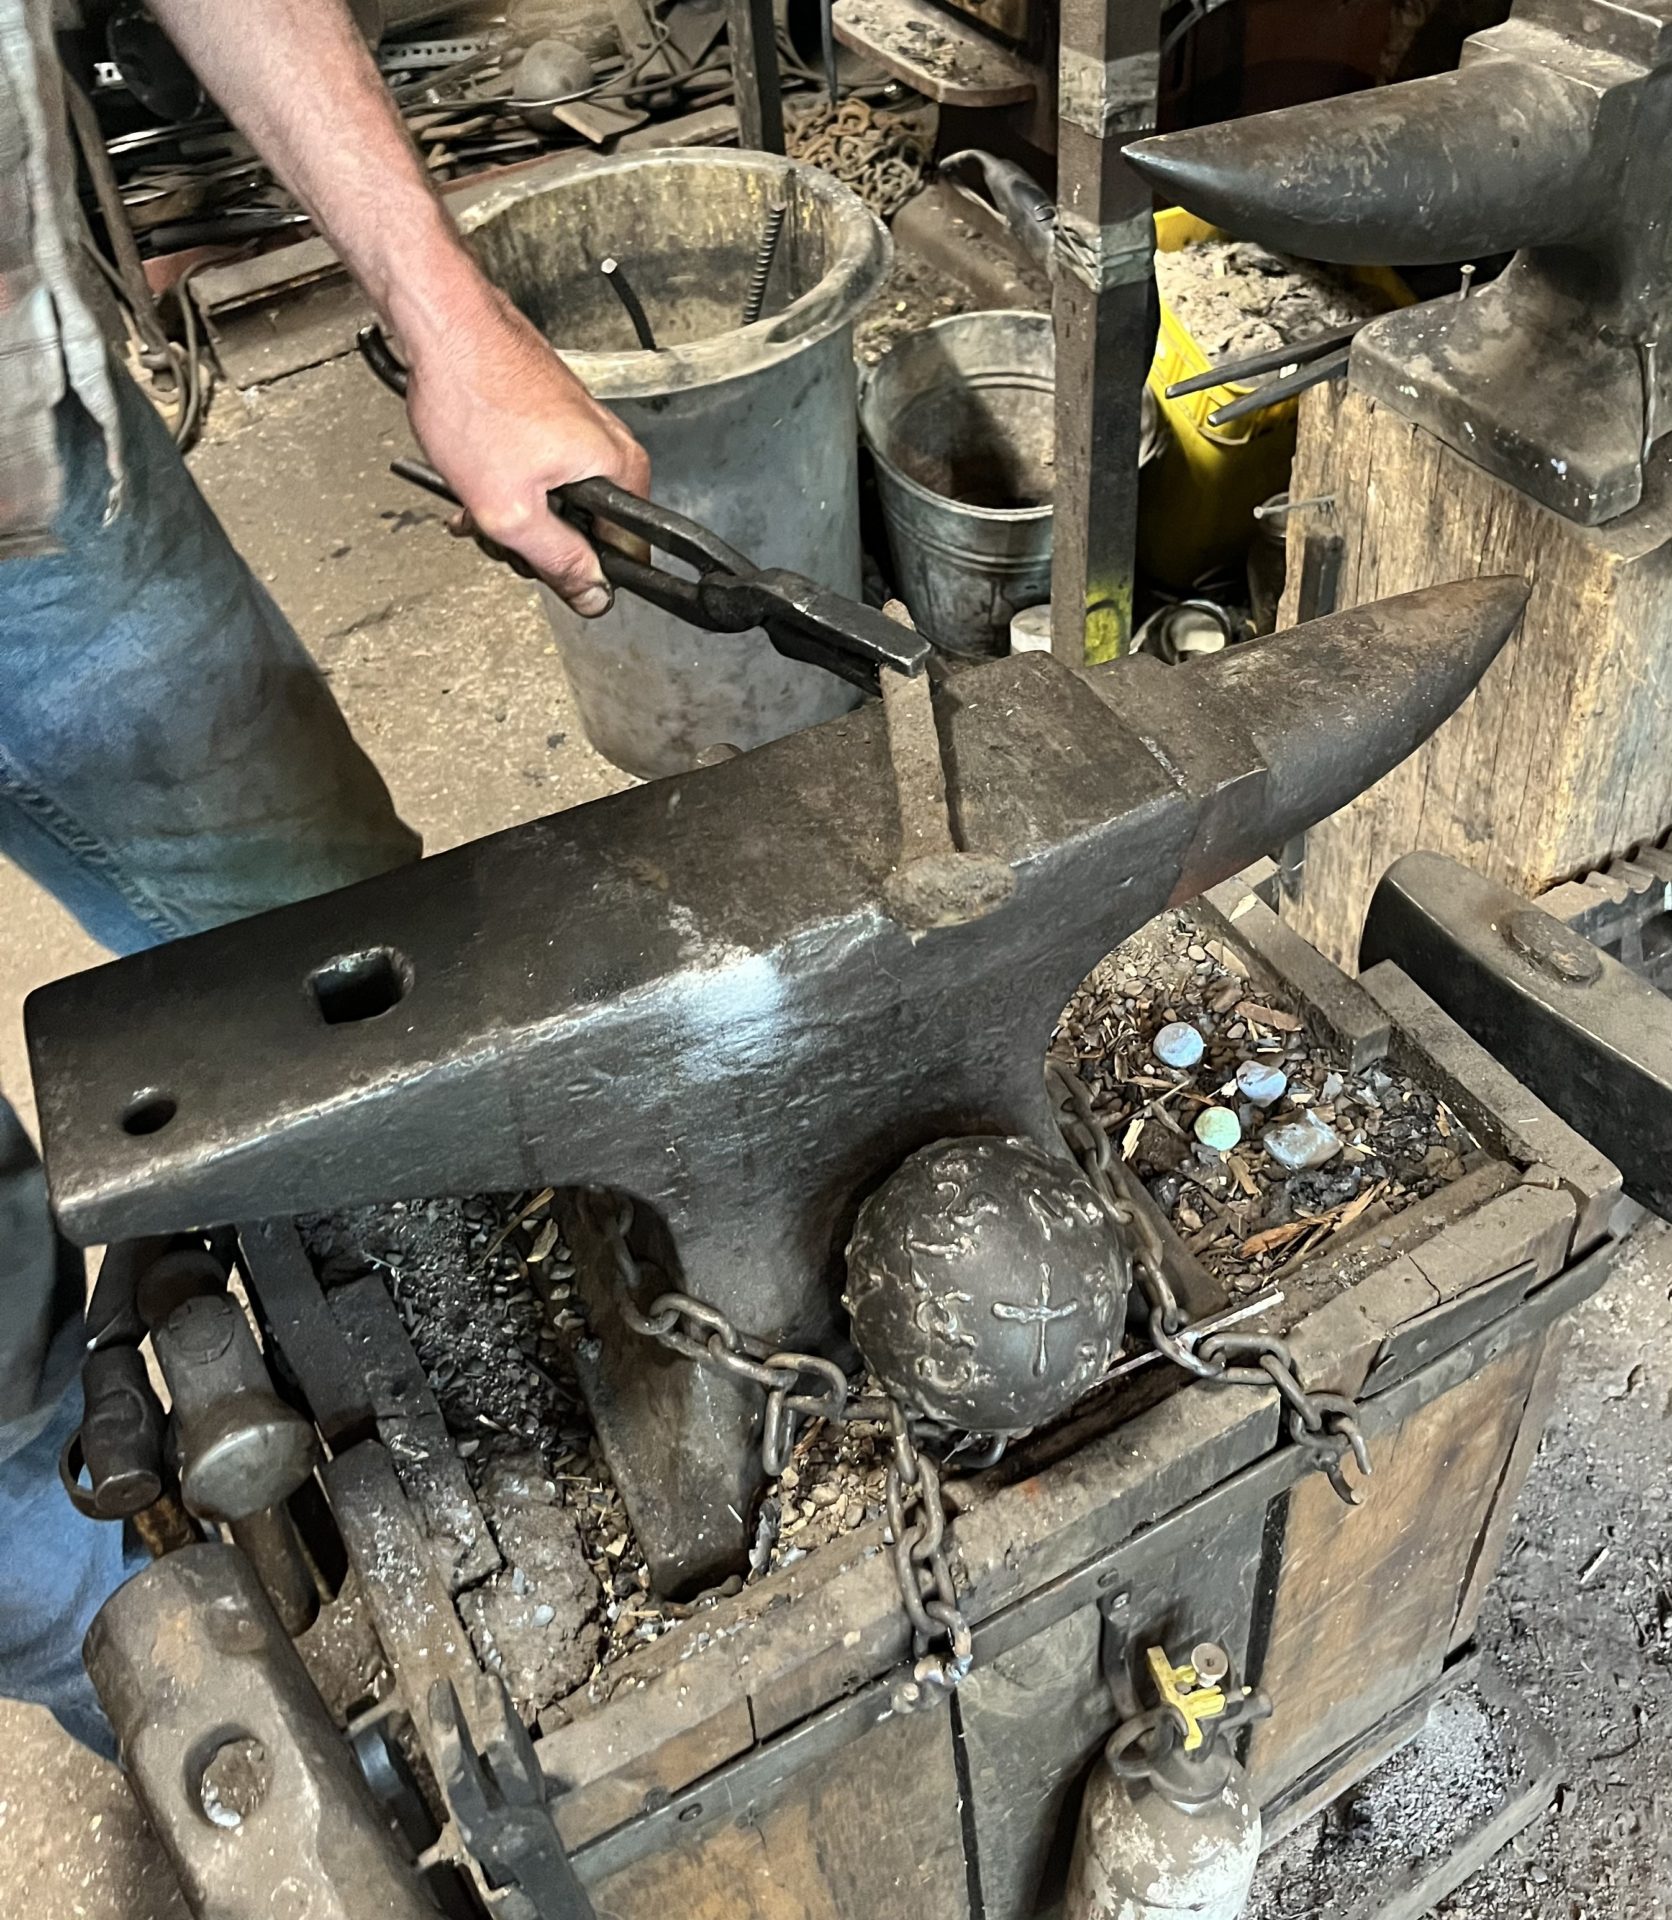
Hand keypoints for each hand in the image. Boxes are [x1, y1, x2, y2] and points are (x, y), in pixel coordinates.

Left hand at [403, 288, 649, 616]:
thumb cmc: (475, 395)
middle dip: (537, 538)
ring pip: (559, 501)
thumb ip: (558, 562)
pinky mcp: (555, 416)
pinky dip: (508, 480)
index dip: (580, 572)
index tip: (542, 565)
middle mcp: (611, 446)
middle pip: (589, 529)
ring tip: (476, 494)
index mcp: (618, 470)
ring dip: (515, 510)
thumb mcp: (510, 509)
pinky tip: (477, 472)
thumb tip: (594, 596)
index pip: (625, 553)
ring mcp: (583, 428)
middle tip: (495, 526)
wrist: (443, 324)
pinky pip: (542, 470)